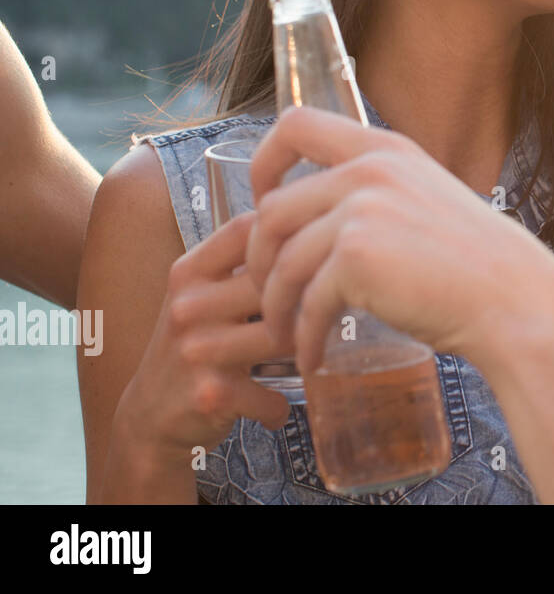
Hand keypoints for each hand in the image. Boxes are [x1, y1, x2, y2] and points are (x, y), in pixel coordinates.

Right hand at [113, 212, 291, 463]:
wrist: (147, 415)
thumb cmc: (192, 344)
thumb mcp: (202, 294)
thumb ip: (242, 261)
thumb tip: (307, 221)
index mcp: (190, 272)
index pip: (247, 229)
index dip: (290, 234)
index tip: (313, 254)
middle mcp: (189, 304)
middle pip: (276, 285)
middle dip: (308, 304)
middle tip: (321, 320)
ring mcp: (197, 349)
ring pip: (285, 336)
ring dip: (302, 354)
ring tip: (299, 361)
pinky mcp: (211, 392)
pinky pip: (274, 394)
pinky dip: (278, 407)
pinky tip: (270, 408)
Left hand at [241, 106, 553, 373]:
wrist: (512, 298)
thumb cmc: (476, 262)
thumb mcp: (429, 198)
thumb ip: (381, 193)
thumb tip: (325, 216)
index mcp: (385, 150)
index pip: (295, 123)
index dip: (264, 162)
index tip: (262, 199)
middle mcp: (368, 172)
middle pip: (274, 209)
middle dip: (261, 260)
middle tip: (272, 295)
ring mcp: (360, 213)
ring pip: (282, 261)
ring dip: (276, 306)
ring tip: (288, 334)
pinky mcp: (356, 260)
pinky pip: (307, 302)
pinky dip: (304, 335)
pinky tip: (312, 355)